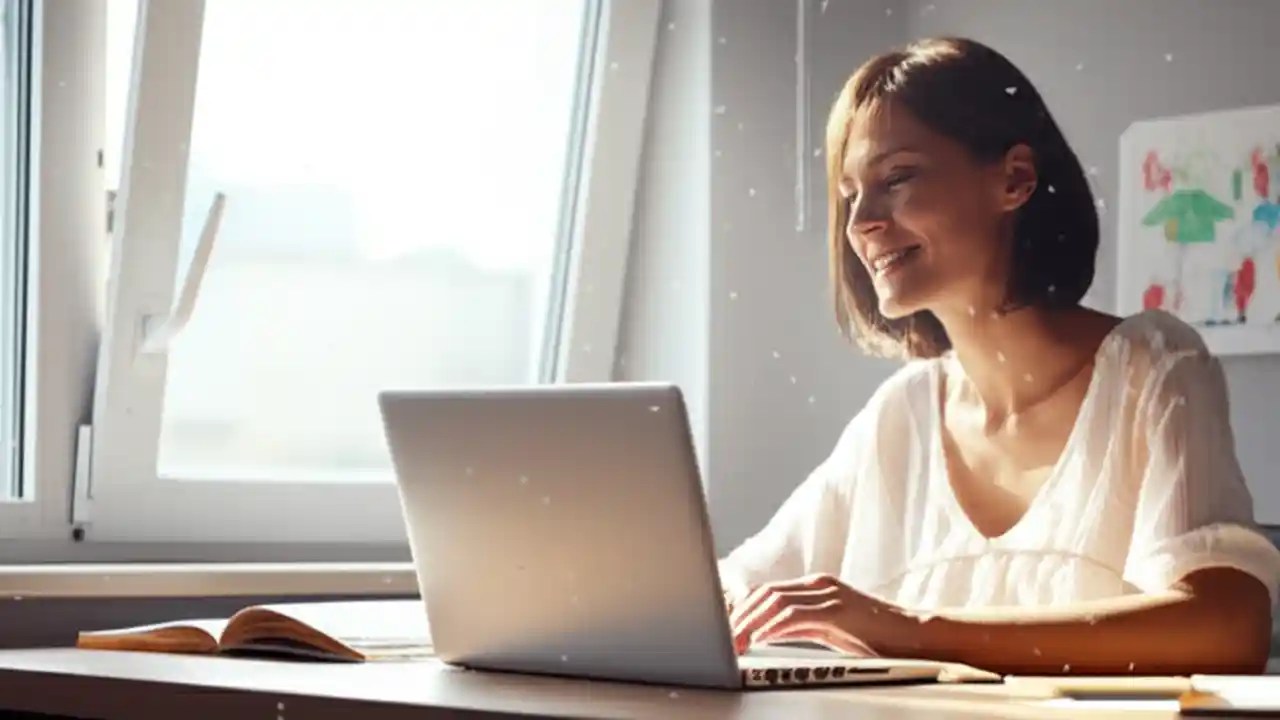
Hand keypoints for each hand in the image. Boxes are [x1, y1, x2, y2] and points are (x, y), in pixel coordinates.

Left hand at [728, 573, 890, 655]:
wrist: (915, 635)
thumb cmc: (874, 635)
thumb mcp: (828, 630)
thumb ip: (798, 627)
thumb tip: (766, 633)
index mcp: (814, 587)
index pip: (766, 592)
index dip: (741, 609)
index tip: (725, 628)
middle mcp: (818, 585)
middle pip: (765, 594)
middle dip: (739, 617)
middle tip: (722, 639)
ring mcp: (829, 594)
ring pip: (775, 601)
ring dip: (751, 622)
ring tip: (736, 642)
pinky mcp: (838, 610)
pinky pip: (797, 615)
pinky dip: (774, 627)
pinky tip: (761, 639)